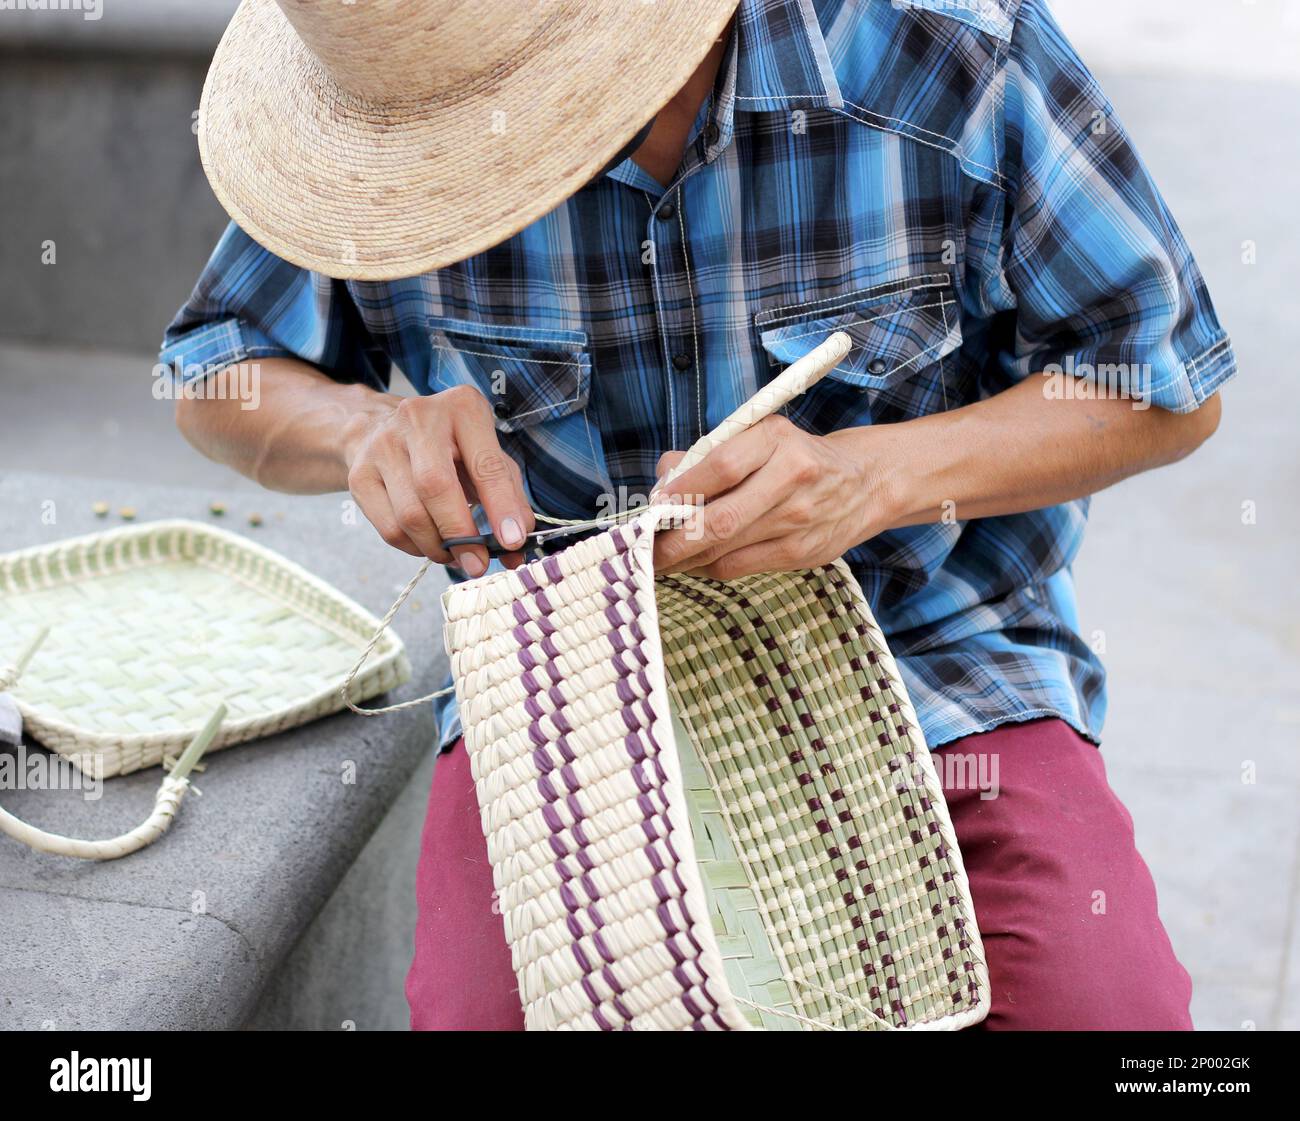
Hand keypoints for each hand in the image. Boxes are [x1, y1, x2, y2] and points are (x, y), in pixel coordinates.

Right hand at [342, 385, 534, 573]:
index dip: (500, 506)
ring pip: (410, 515)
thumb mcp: (487, 457)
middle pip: (436, 487)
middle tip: (477, 563)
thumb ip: (509, 498)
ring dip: (437, 546)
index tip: (512, 540)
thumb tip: (517, 545)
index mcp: (462, 409)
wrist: (383, 429)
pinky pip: (389, 528)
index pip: (484, 464)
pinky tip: (428, 543)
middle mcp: (418, 419)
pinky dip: (414, 547)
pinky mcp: (359, 475)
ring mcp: (382, 446)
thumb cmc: (448, 447)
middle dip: (461, 534)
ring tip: (454, 553)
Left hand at [651, 416, 889, 578]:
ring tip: (660, 558)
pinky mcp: (802, 553)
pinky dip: (708, 567)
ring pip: (725, 549)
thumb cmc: (794, 457)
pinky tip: (693, 563)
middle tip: (644, 549)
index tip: (653, 505)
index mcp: (775, 438)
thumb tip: (661, 483)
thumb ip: (707, 455)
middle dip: (672, 541)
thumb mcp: (759, 438)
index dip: (679, 491)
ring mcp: (799, 519)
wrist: (864, 483)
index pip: (718, 466)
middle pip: (719, 519)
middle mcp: (791, 477)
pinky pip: (740, 567)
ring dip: (684, 558)